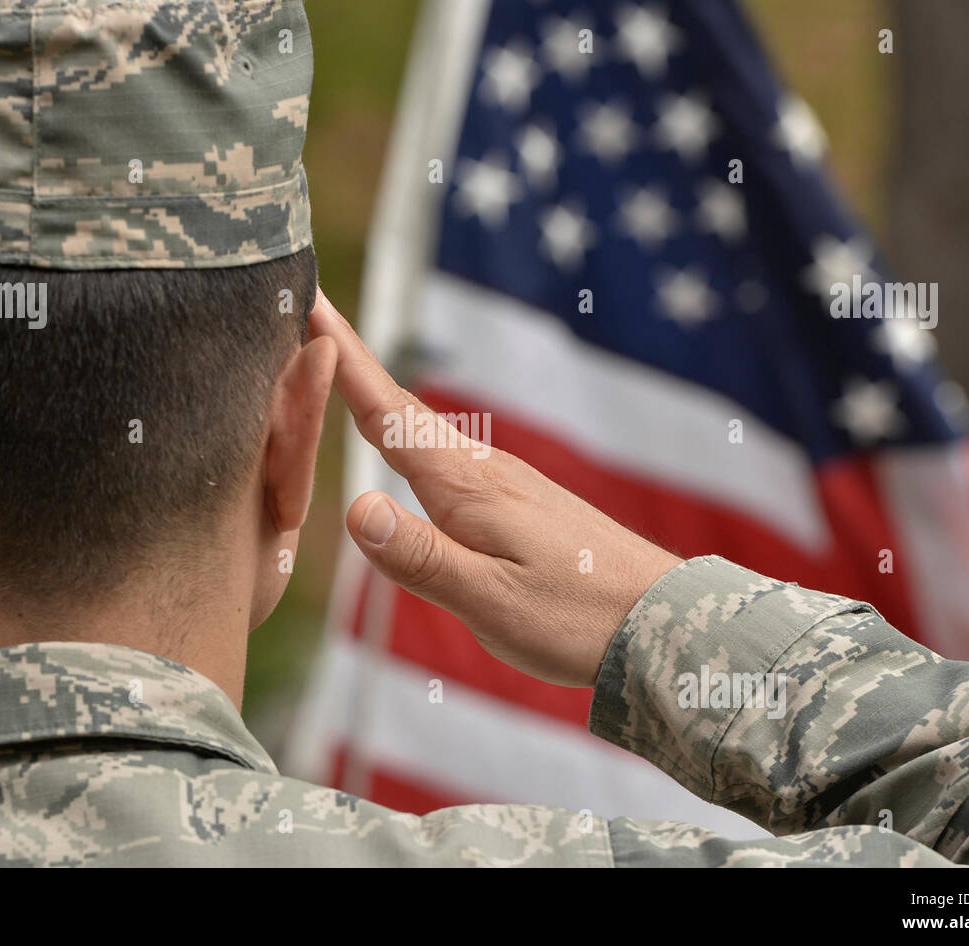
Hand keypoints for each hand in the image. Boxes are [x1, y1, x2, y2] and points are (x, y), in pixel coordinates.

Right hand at [309, 290, 681, 687]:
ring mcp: (502, 482)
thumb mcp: (490, 600)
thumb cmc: (577, 617)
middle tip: (308, 314)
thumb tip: (353, 505)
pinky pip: (444, 456)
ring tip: (337, 366)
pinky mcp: (516, 501)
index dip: (345, 360)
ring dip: (377, 395)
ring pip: (423, 430)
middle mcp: (482, 470)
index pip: (389, 413)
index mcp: (466, 487)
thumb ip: (421, 556)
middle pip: (401, 409)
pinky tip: (402, 441)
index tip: (310, 302)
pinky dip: (408, 433)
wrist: (659, 621)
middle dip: (351, 363)